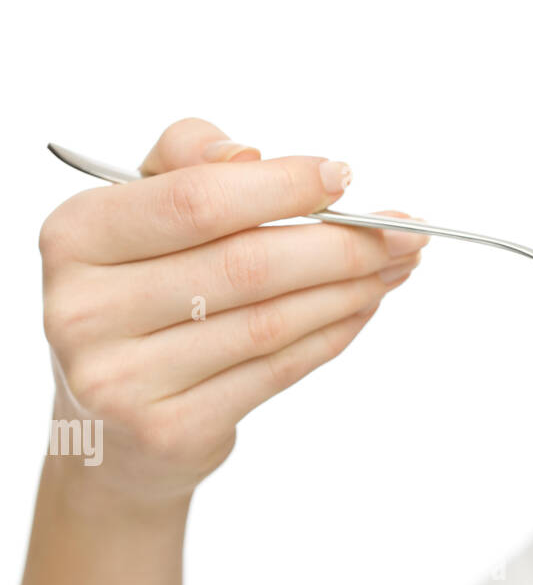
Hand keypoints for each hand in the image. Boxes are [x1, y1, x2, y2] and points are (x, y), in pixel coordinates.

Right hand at [38, 118, 427, 510]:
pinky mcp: (169, 429)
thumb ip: (188, 162)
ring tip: (394, 265)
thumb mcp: (143, 212)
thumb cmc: (140, 291)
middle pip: (247, 264)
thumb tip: (249, 155)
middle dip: (344, 243)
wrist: (107, 422)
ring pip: (272, 320)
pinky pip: (278, 369)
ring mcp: (123, 379)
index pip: (195, 200)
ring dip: (353, 288)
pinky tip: (362, 308)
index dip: (283, 185)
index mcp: (75, 236)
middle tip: (403, 232)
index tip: (346, 176)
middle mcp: (85, 309)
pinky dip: (334, 333)